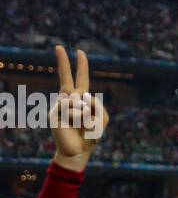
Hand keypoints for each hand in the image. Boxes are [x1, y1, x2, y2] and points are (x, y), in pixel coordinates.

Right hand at [50, 46, 105, 172]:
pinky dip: (79, 117)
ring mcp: (60, 106)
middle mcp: (69, 99)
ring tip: (82, 124)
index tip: (79, 51)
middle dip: (63, 61)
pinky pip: (71, 108)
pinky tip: (74, 125)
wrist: (79, 150)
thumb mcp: (102, 117)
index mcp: (82, 98)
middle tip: (59, 46)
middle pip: (65, 77)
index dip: (81, 65)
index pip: (81, 78)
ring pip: (77, 99)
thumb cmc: (91, 134)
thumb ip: (97, 104)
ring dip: (86, 112)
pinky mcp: (54, 114)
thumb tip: (80, 97)